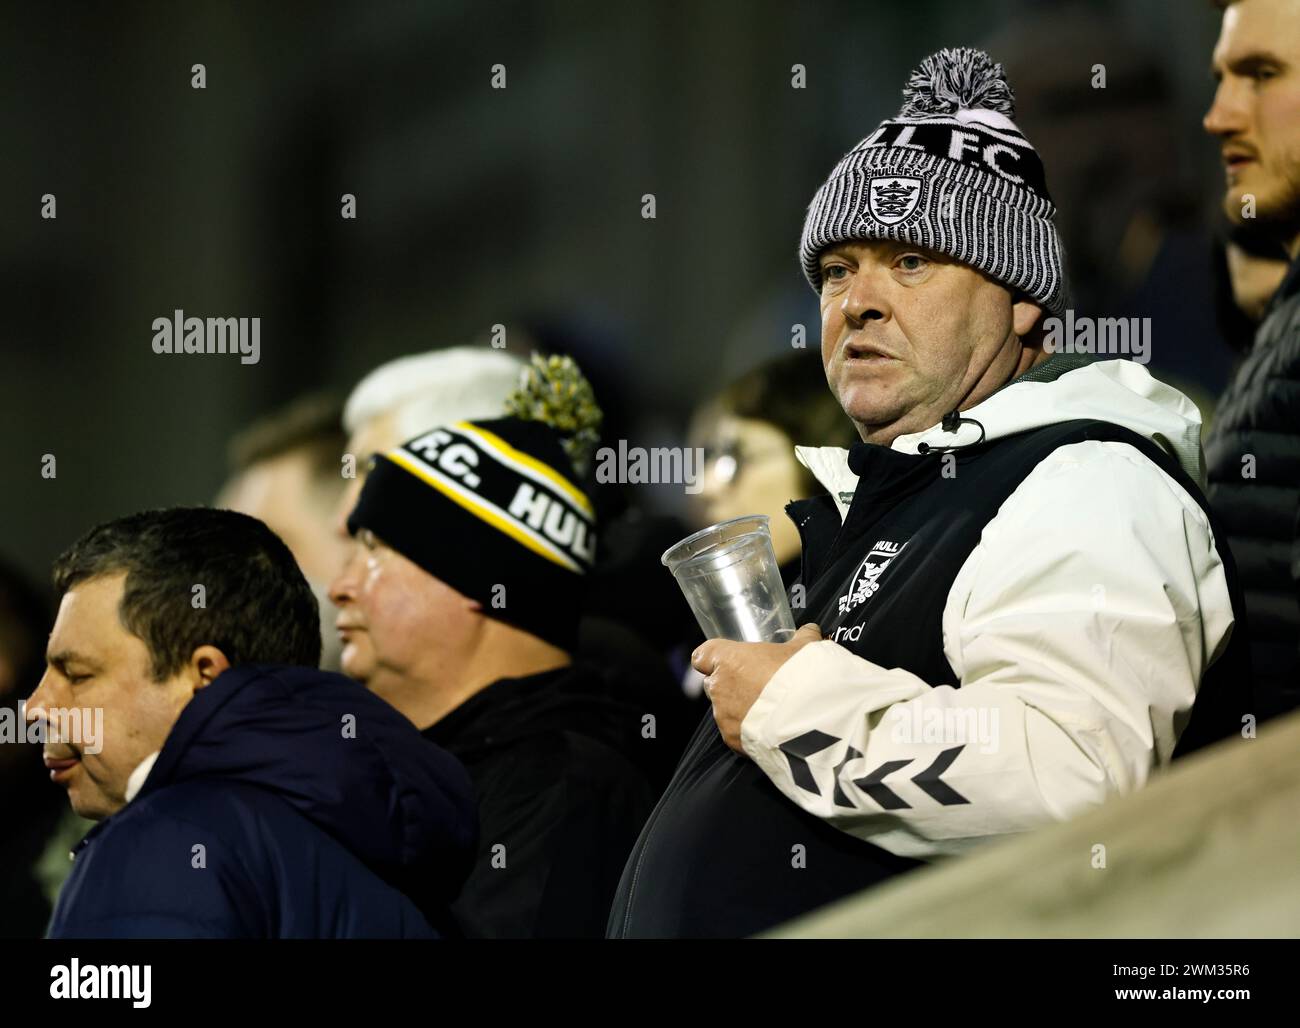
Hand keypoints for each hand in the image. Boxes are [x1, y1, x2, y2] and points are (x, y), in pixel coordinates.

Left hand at [692, 624, 823, 753]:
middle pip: (714, 684)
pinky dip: (749, 731)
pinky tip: (771, 728)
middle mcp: (720, 687)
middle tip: (758, 685)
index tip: (723, 660)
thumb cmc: (801, 677)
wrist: (809, 718)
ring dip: (741, 709)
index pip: (703, 655)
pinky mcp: (734, 740)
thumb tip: (810, 632)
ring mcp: (724, 716)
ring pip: (724, 710)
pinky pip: (736, 733)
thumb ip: (803, 637)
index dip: (712, 658)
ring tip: (770, 710)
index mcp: (729, 659)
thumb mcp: (807, 648)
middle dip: (731, 685)